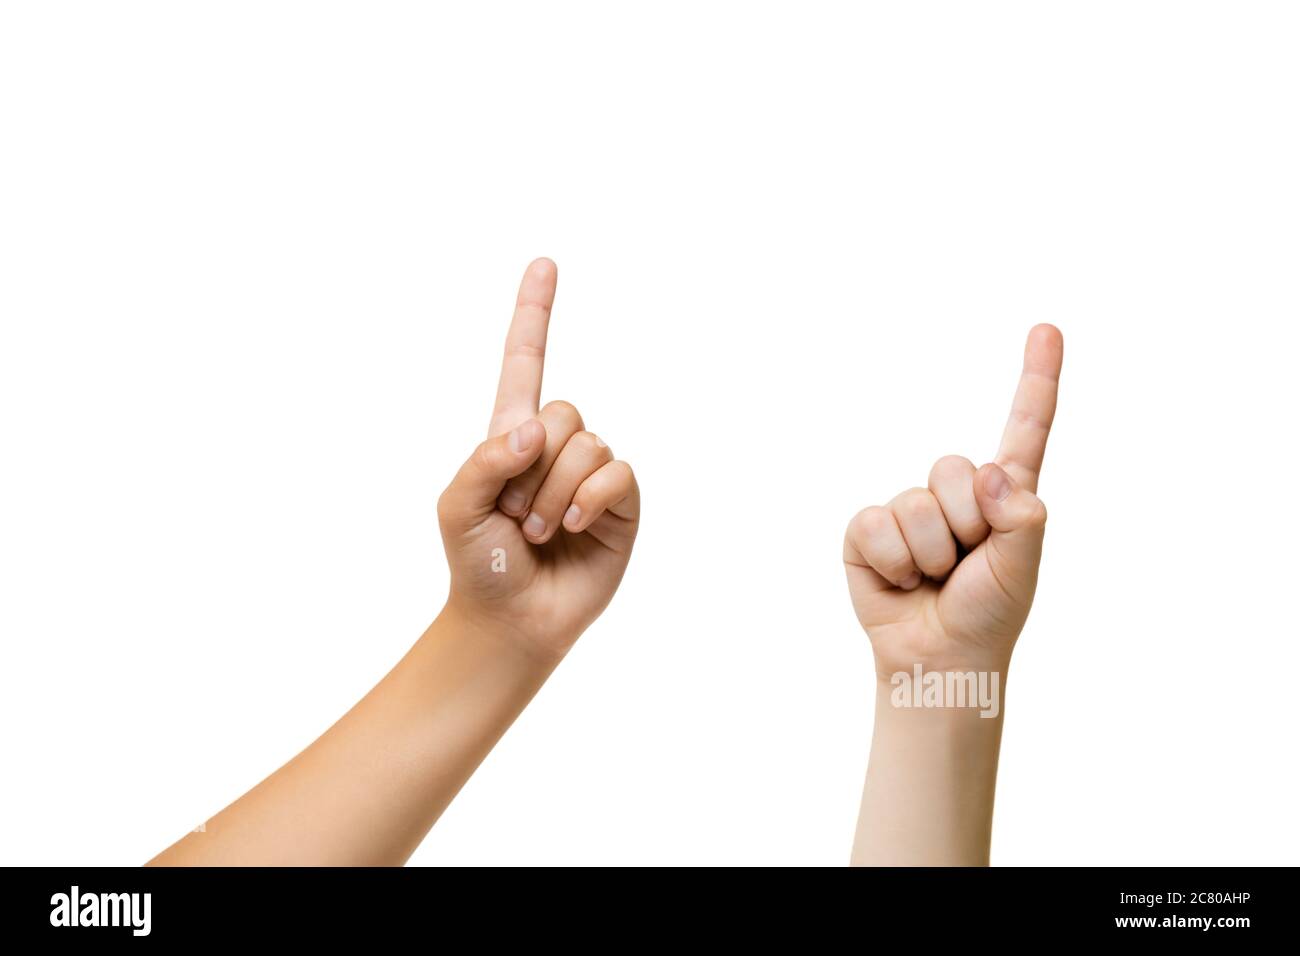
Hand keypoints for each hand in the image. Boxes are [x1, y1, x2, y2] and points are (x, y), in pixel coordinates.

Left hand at [437, 259, 639, 658]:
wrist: (512, 621)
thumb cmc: (477, 561)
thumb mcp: (456, 506)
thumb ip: (484, 460)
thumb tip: (537, 430)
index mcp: (512, 435)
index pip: (525, 363)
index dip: (534, 314)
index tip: (544, 263)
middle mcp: (558, 446)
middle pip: (561, 410)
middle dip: (532, 470)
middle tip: (515, 516)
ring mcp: (593, 474)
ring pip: (587, 445)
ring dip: (555, 495)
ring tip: (539, 533)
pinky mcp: (623, 504)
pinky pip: (617, 474)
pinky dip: (589, 502)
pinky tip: (572, 532)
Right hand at [843, 325, 1062, 678]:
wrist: (940, 660)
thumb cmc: (988, 615)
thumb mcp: (1022, 568)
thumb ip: (1021, 516)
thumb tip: (989, 472)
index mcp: (1005, 495)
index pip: (1025, 427)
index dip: (1036, 378)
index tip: (1047, 328)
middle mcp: (956, 493)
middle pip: (955, 468)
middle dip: (964, 523)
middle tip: (964, 565)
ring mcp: (909, 510)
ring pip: (916, 504)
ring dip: (929, 554)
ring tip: (933, 580)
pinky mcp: (868, 531)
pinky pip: (876, 524)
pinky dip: (891, 562)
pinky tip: (900, 582)